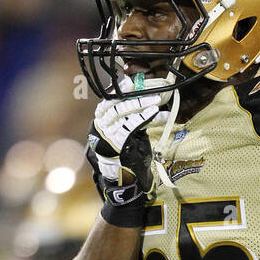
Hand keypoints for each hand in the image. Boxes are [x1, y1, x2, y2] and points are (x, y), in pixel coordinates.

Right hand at [86, 80, 168, 204]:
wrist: (122, 176)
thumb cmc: (126, 151)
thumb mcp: (128, 129)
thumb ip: (132, 114)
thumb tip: (143, 97)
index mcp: (102, 116)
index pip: (111, 97)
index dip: (121, 89)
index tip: (133, 82)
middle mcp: (101, 122)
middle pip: (118, 103)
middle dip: (137, 96)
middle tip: (154, 93)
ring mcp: (107, 132)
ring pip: (124, 112)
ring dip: (142, 105)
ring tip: (157, 103)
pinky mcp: (115, 142)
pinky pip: (131, 125)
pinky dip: (144, 118)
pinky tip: (156, 115)